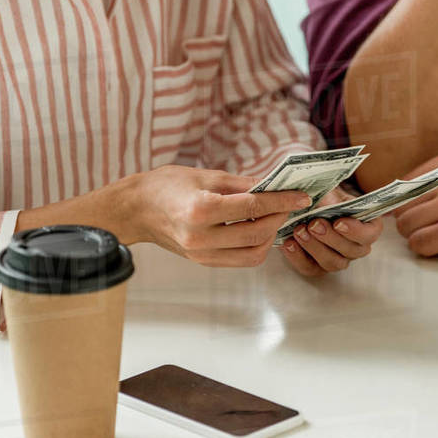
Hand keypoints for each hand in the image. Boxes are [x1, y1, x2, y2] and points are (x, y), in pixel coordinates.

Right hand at [128, 165, 310, 267]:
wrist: (135, 209)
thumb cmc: (166, 186)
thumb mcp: (205, 176)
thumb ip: (242, 184)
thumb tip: (274, 185)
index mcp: (200, 210)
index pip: (253, 207)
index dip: (282, 201)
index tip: (302, 196)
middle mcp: (201, 237)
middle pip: (257, 234)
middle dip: (280, 218)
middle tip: (290, 203)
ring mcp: (201, 254)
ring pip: (252, 254)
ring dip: (270, 236)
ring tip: (274, 216)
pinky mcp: (203, 262)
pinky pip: (239, 259)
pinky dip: (254, 245)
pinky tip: (258, 228)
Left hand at [280, 187, 383, 276]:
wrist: (307, 205)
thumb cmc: (325, 197)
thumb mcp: (331, 192)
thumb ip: (331, 197)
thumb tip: (325, 200)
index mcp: (367, 227)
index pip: (370, 234)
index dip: (356, 231)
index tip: (338, 222)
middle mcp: (356, 247)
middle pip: (351, 251)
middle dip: (330, 238)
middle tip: (314, 224)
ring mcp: (338, 260)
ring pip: (332, 262)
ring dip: (314, 247)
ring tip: (299, 231)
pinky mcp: (317, 267)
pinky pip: (309, 268)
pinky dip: (297, 256)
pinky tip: (288, 243)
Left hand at [393, 148, 437, 259]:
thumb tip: (413, 193)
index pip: (404, 183)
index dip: (405, 204)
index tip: (412, 216)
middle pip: (401, 205)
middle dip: (412, 222)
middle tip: (432, 231)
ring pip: (406, 226)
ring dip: (419, 237)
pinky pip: (420, 245)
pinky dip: (428, 251)